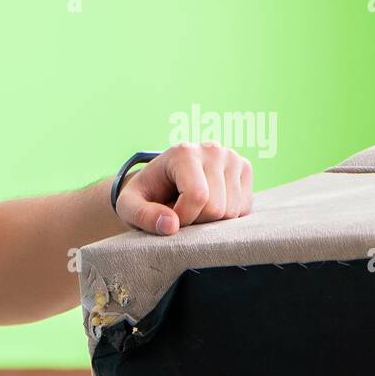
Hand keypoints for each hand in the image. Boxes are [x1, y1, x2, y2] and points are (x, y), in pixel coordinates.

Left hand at [115, 141, 252, 235]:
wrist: (162, 182)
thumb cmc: (145, 194)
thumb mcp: (129, 206)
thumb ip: (142, 216)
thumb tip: (171, 225)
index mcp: (184, 152)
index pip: (197, 196)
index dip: (183, 218)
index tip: (168, 218)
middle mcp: (213, 150)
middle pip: (217, 207)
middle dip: (196, 221)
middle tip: (179, 212)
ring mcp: (232, 158)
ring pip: (232, 212)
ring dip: (210, 221)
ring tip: (192, 208)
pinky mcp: (245, 170)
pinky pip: (243, 210)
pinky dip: (224, 217)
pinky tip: (208, 205)